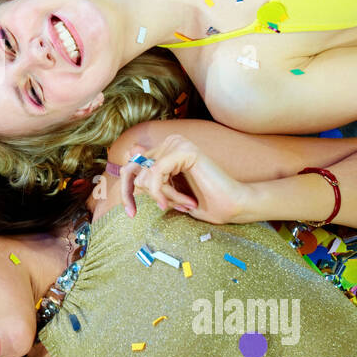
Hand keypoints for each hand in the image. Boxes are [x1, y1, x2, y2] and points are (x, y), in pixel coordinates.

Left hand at [119, 135, 252, 223]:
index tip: (131, 214)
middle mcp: (170, 142)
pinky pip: (157, 174)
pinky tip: (185, 201)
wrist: (230, 206)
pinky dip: (165, 192)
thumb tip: (131, 150)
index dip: (126, 193)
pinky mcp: (185, 150)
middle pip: (135, 173)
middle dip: (153, 196)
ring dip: (166, 196)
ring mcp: (177, 143)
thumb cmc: (202, 202)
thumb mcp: (167, 192)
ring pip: (147, 176)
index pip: (130, 168)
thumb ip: (149, 174)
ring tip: (187, 201)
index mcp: (165, 150)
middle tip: (170, 206)